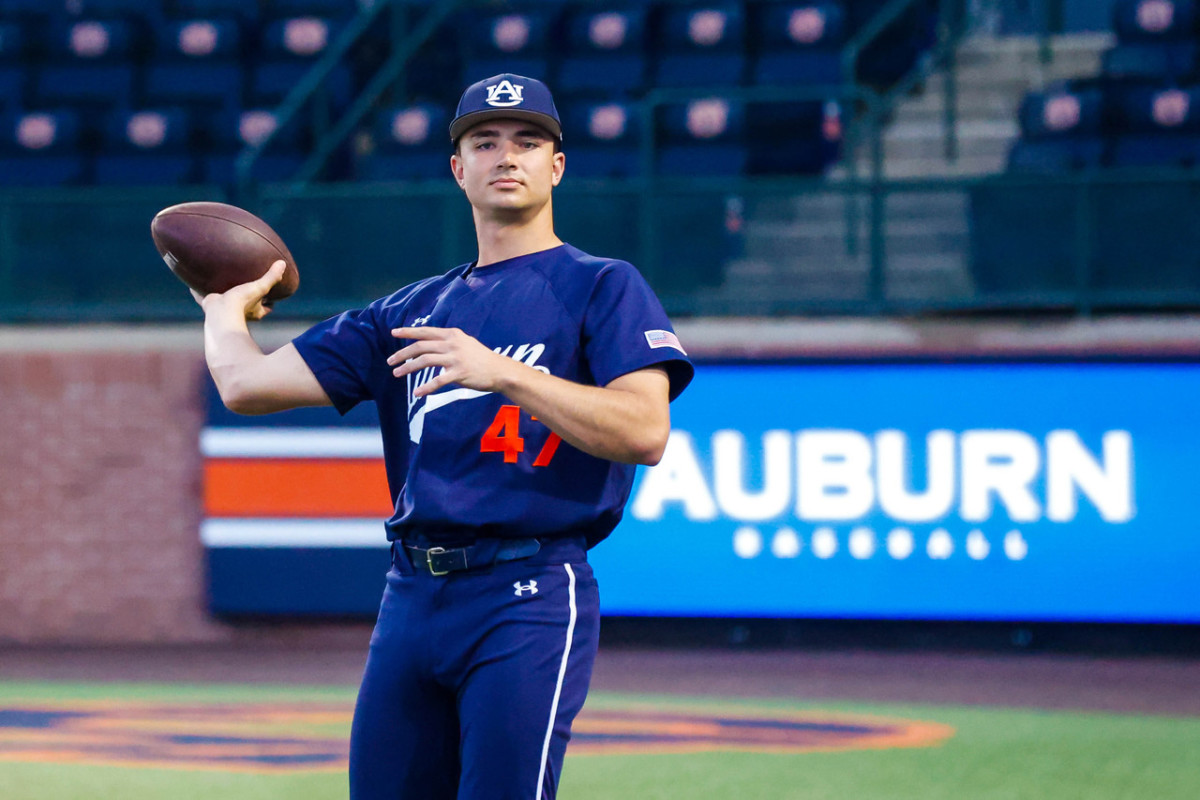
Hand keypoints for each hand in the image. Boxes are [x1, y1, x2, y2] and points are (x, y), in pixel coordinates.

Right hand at [195, 260, 285, 321]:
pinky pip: (203, 298)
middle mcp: (241, 313)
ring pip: (226, 301)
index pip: (266, 307)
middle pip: (248, 304)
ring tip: (222, 279)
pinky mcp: (209, 307)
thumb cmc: (242, 303)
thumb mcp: (259, 288)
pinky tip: (195, 283)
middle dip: (247, 296)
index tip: (271, 292)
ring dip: (225, 292)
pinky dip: (199, 292)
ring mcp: (224, 311)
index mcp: (255, 311)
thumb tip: (282, 263)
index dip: (270, 301)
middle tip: (247, 283)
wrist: (219, 314)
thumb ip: (271, 277)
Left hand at [388, 326, 514, 397]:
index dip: (408, 332)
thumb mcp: (465, 342)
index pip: (425, 331)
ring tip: (397, 373)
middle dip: (402, 354)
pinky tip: (417, 393)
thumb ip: (449, 341)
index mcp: (452, 334)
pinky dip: (426, 388)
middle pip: (420, 346)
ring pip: (425, 360)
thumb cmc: (481, 358)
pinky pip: (438, 381)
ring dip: (408, 368)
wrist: (500, 371)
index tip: (393, 333)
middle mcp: (452, 344)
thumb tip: (431, 343)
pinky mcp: (459, 373)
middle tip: (390, 361)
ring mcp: (456, 358)